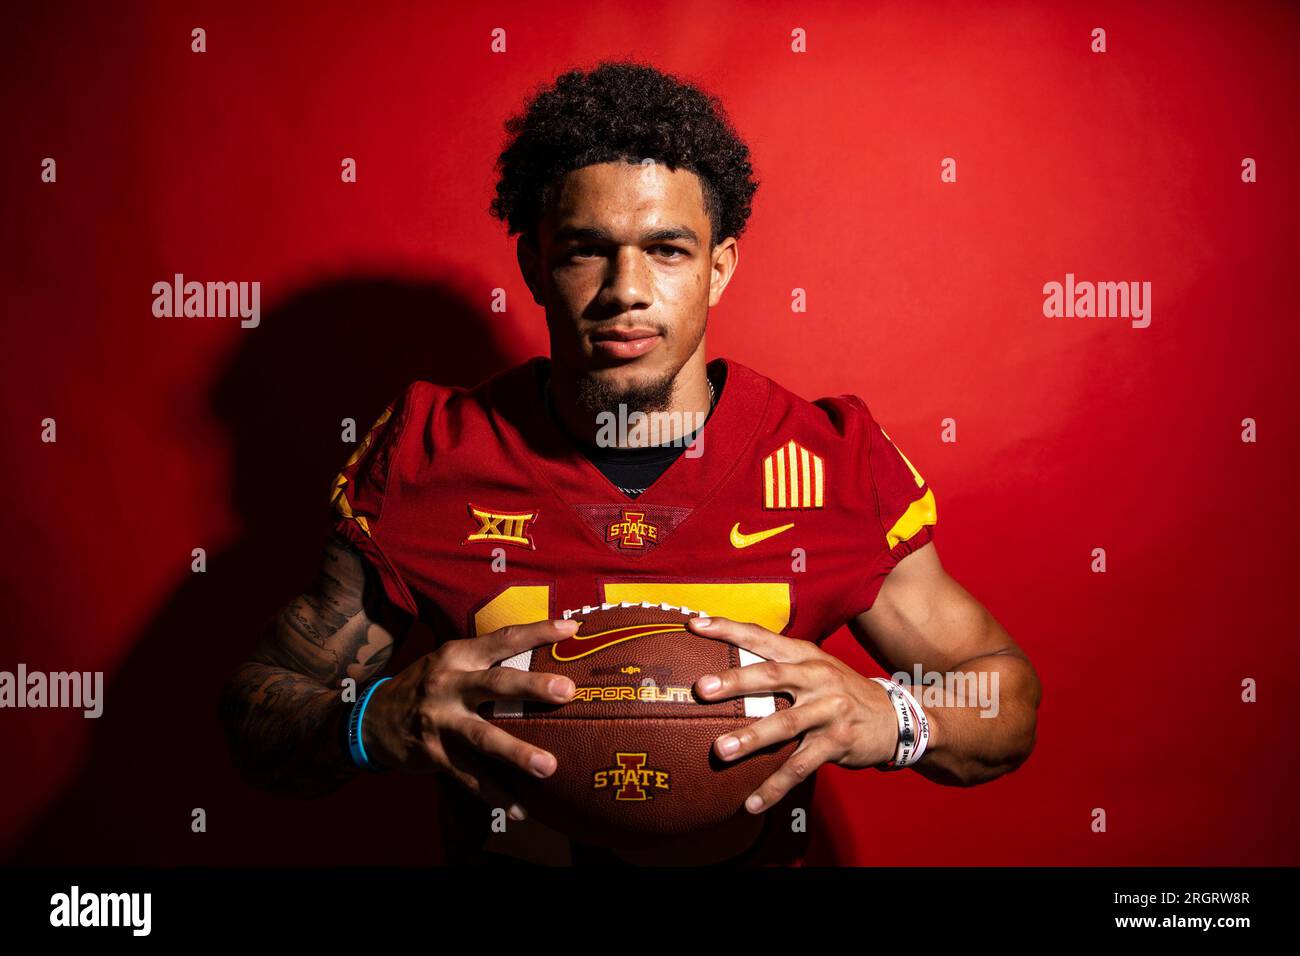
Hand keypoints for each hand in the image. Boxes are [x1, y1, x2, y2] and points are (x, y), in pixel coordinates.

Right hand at [361, 618, 580, 820]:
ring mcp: (441, 722)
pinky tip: (521, 810)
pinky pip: (470, 778)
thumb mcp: (449, 661)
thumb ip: (486, 658)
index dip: (536, 632)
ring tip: (548, 766)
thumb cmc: (426, 685)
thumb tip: (543, 654)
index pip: (502, 639)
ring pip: (483, 738)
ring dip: (517, 753)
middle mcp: (449, 685)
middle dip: (532, 687)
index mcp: (458, 656)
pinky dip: (496, 795)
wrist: (372, 719)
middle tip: (567, 692)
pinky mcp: (436, 755)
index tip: (570, 628)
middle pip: (495, 684)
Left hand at [686, 615, 900, 813]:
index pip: (762, 637)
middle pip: (772, 675)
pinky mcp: (836, 743)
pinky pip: (800, 767)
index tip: (696, 626)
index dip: (729, 629)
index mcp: (806, 655)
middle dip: (736, 681)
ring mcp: (829, 710)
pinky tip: (751, 803)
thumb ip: (780, 663)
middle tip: (702, 688)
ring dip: (751, 738)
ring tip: (720, 750)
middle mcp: (817, 677)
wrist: (895, 716)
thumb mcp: (816, 666)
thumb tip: (726, 665)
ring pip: (785, 723)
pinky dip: (774, 786)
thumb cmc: (840, 691)